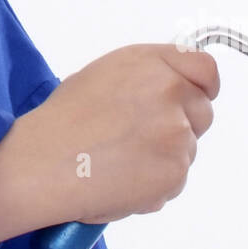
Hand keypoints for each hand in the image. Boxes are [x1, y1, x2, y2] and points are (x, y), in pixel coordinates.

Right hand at [16, 43, 219, 229]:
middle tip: (141, 139)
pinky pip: (176, 180)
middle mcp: (170, 91)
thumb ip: (147, 77)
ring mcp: (176, 132)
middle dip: (180, 126)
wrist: (43, 163)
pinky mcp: (175, 171)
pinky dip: (155, 185)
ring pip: (188, 149)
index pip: (204, 69)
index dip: (202, 86)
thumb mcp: (104, 76)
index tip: (193, 98)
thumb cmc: (62, 122)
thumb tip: (169, 90)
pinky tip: (121, 181)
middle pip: (202, 112)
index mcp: (150, 63)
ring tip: (121, 162)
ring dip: (164, 158)